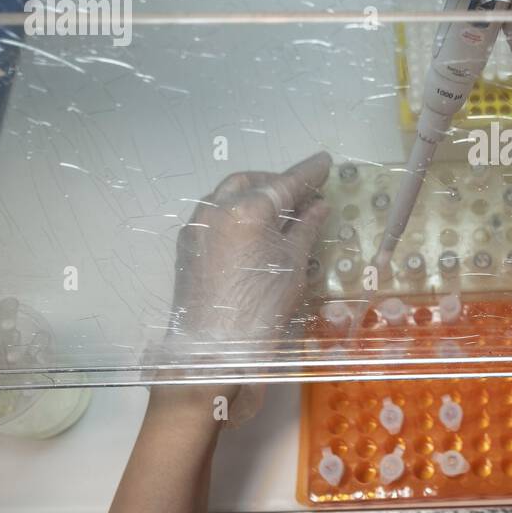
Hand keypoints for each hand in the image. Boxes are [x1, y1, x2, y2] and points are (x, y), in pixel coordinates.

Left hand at [169, 152, 330, 343]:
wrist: (214, 350)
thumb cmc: (262, 308)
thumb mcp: (293, 265)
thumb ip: (305, 228)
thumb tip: (318, 205)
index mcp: (247, 210)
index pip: (285, 183)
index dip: (308, 172)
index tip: (325, 162)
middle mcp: (216, 209)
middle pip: (249, 181)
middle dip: (274, 182)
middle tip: (300, 192)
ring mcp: (197, 226)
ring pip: (226, 195)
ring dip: (252, 195)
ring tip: (276, 211)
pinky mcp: (186, 244)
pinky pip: (212, 215)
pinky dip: (234, 213)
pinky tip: (251, 231)